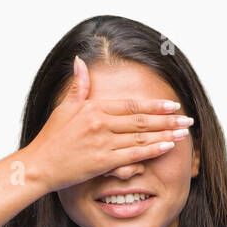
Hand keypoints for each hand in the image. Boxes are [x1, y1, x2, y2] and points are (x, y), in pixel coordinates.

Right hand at [20, 56, 191, 192]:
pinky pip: (133, 154)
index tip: (172, 105)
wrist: (39, 165)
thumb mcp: (64, 108)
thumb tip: (80, 61)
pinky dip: (152, 150)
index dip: (154, 105)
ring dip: (166, 134)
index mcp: (93, 108)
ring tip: (183, 132)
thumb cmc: (51, 138)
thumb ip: (78, 86)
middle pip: (141, 120)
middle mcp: (100, 123)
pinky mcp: (103, 161)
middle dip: (168, 119)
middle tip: (187, 119)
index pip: (131, 105)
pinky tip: (168, 147)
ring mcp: (102, 142)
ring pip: (141, 137)